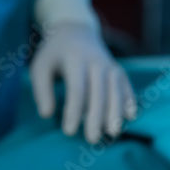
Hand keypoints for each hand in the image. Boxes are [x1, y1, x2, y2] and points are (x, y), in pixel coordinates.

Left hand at [30, 23, 137, 143]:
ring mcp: (109, 65)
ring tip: (112, 133)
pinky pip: (126, 85)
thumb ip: (42, 90)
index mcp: (74, 59)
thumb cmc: (54, 54)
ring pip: (115, 90)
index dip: (73, 111)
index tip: (68, 132)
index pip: (77, 88)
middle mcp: (96, 61)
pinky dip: (129, 100)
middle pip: (99, 92)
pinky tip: (130, 116)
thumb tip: (47, 114)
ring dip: (115, 112)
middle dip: (96, 117)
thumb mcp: (40, 66)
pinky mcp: (117, 69)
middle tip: (92, 139)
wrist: (76, 30)